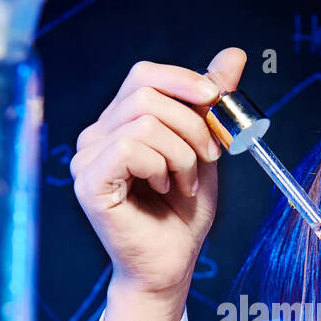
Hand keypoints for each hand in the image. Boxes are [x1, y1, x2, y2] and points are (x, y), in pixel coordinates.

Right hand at [71, 47, 245, 320]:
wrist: (170, 266)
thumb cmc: (182, 215)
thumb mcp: (205, 148)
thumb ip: (211, 103)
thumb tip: (233, 55)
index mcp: (119, 123)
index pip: (144, 76)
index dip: (184, 80)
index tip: (216, 99)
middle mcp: (97, 136)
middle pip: (146, 93)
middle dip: (192, 124)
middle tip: (208, 158)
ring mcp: (87, 159)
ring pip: (143, 121)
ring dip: (181, 152)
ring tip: (185, 182)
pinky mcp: (88, 183)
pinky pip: (129, 147)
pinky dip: (160, 165)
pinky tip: (165, 188)